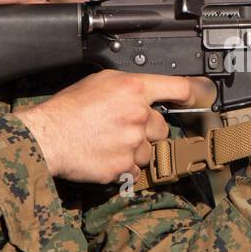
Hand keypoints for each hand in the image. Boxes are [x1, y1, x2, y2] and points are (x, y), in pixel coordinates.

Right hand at [15, 71, 213, 182]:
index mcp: (133, 89)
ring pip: (150, 151)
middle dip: (148, 130)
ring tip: (109, 143)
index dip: (197, 93)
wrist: (45, 138)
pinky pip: (136, 169)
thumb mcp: (100, 82)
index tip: (204, 98)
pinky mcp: (124, 167)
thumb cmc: (68, 109)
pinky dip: (125, 166)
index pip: (181, 88)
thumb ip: (130, 87)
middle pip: (163, 127)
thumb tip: (150, 93)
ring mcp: (133, 143)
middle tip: (123, 128)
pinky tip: (105, 156)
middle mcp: (138, 115)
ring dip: (136, 150)